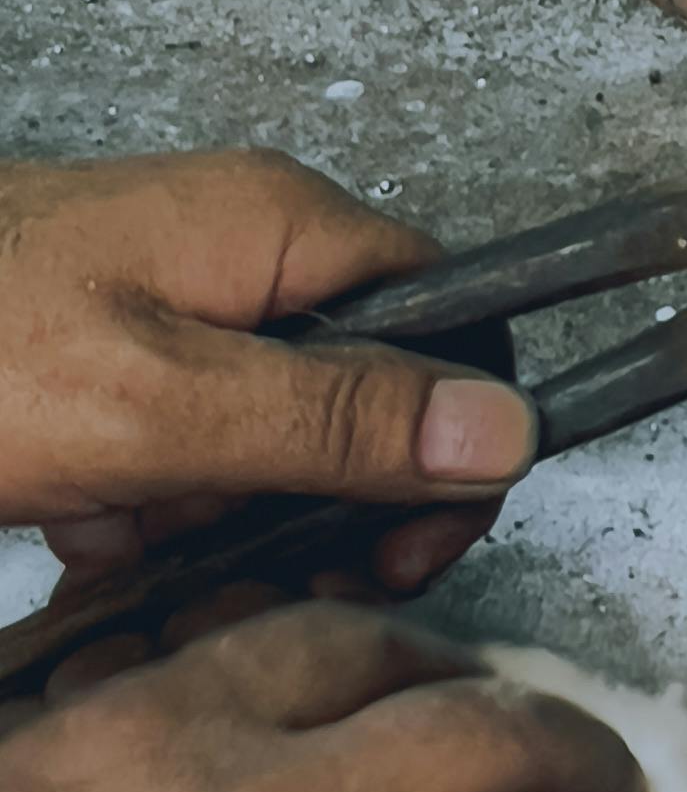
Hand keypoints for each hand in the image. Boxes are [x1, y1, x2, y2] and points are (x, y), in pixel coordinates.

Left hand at [0, 152, 535, 599]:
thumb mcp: (156, 406)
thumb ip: (335, 420)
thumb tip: (502, 428)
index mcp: (277, 230)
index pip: (452, 326)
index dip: (446, 446)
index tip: (398, 544)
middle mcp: (235, 250)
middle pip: (362, 390)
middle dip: (313, 494)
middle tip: (255, 561)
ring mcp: (160, 299)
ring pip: (263, 432)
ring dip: (213, 507)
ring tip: (128, 538)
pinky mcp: (97, 351)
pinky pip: (177, 441)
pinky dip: (141, 502)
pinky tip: (79, 530)